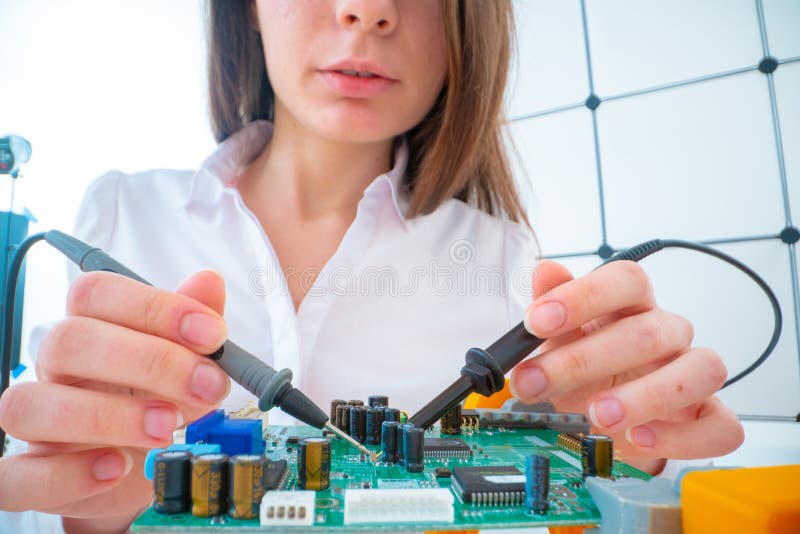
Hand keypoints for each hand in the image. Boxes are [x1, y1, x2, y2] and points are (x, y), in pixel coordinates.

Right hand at [0, 270, 230, 529]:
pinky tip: (117, 469)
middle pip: (69, 341)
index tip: (213, 333)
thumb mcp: (190, 366)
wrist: (143, 470)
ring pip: (31, 405)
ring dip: (106, 417)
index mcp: (92, 328)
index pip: (96, 293)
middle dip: (147, 361)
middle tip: (206, 386)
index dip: (155, 307)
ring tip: (167, 428)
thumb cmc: (160, 404)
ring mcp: (35, 423)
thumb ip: (197, 328)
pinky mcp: (25, 476)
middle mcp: (55, 368)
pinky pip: (16, 477)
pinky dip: (66, 475)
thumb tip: (209, 281)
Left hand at [509, 260, 743, 474]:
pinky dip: (681, 436)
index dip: (582, 296)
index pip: (625, 280)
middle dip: (584, 360)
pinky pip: (720, 426)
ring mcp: (695, 375)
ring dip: (645, 396)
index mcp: (631, 305)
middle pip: (648, 332)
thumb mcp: (557, 340)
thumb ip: (551, 306)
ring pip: (699, 371)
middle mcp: (669, 334)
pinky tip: (638, 439)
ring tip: (597, 415)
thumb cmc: (585, 371)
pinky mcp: (712, 420)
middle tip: (535, 383)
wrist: (604, 421)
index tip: (536, 322)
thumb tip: (544, 271)